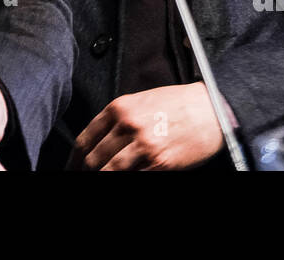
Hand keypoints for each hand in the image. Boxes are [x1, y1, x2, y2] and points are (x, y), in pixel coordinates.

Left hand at [69, 83, 231, 170]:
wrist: (210, 109)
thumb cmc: (177, 104)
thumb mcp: (141, 101)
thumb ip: (118, 118)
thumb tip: (99, 142)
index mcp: (119, 107)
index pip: (85, 140)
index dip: (74, 160)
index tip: (73, 168)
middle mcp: (127, 125)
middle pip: (93, 160)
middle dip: (85, 173)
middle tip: (81, 178)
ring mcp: (143, 145)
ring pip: (109, 172)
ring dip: (101, 179)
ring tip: (99, 181)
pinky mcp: (159, 162)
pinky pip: (134, 177)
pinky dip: (125, 180)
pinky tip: (124, 179)